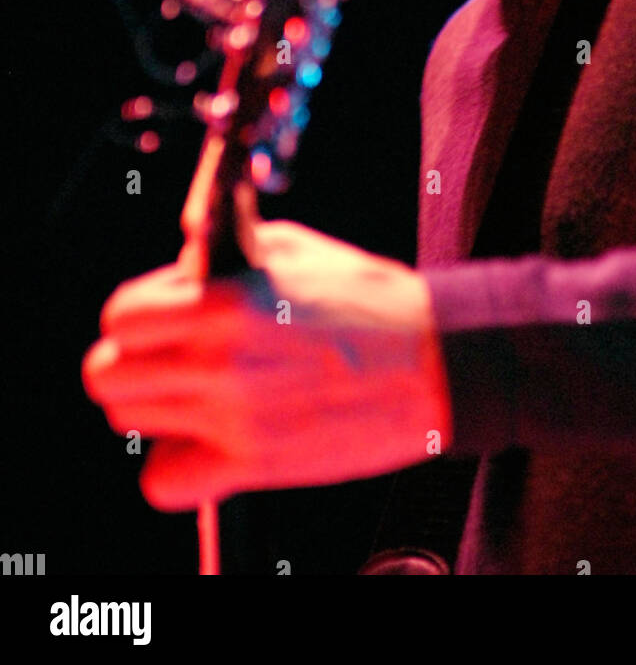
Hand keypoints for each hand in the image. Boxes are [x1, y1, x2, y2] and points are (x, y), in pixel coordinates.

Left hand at [81, 221, 452, 509]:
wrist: (436, 361)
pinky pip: (162, 481)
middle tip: (166, 356)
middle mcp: (220, 361)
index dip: (135, 314)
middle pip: (106, 374)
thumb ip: (224, 256)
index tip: (159, 316)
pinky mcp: (254, 465)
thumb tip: (178, 271)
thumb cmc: (371, 299)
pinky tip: (208, 440)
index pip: (122, 315)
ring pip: (130, 422)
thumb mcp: (294, 249)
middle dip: (129, 360)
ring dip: (153, 406)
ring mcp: (233, 418)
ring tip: (194, 393)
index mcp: (226, 300)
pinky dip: (176, 465)